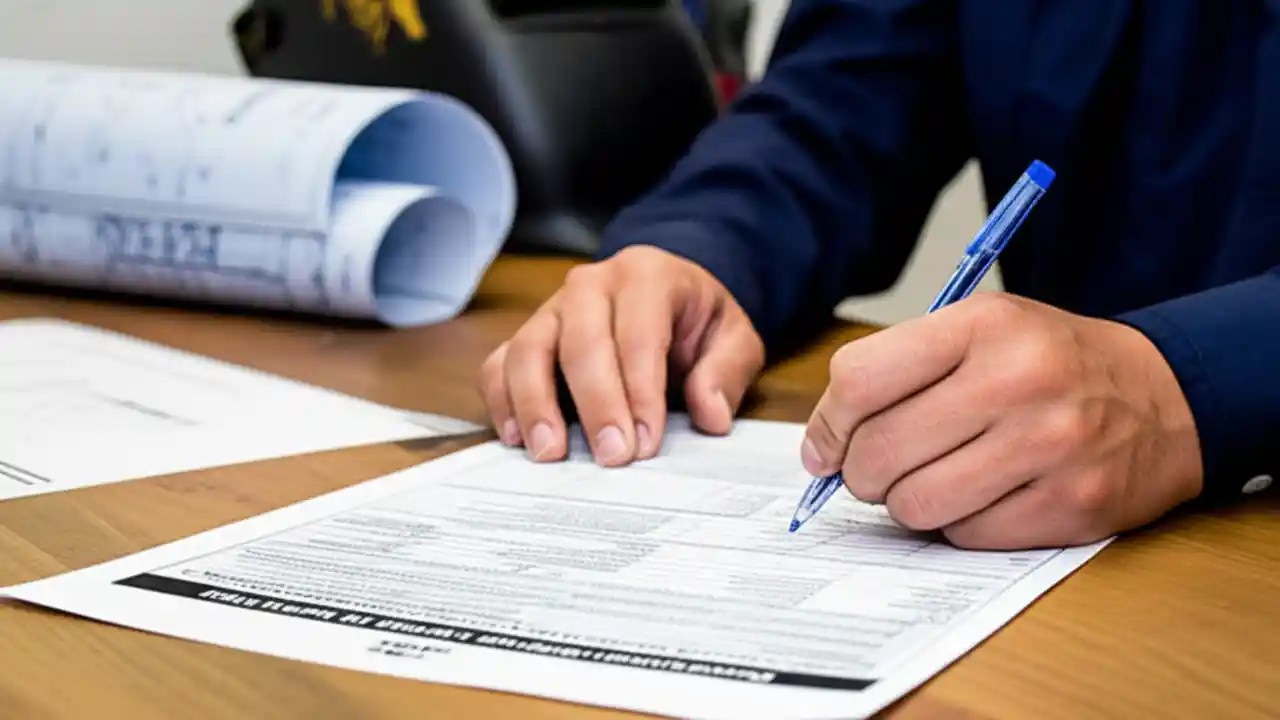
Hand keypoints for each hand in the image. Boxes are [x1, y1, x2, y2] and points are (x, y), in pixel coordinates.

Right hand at [479, 246, 764, 465]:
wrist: (669, 297)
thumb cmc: (698, 321)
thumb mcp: (735, 338)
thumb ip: (726, 373)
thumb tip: (712, 415)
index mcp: (646, 276)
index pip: (638, 334)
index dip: (640, 391)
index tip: (645, 444)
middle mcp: (590, 285)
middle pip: (580, 341)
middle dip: (595, 403)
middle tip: (610, 457)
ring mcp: (551, 310)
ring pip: (528, 349)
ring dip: (534, 404)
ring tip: (550, 453)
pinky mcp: (528, 337)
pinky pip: (499, 364)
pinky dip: (502, 401)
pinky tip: (517, 439)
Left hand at [801, 293, 1203, 549]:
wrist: (1164, 398)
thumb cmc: (1047, 364)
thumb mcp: (980, 330)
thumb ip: (898, 371)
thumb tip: (822, 447)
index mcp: (984, 325)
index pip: (860, 379)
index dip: (828, 423)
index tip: (826, 447)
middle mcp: (1018, 380)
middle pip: (879, 451)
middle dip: (861, 473)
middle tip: (877, 471)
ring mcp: (1050, 446)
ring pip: (915, 503)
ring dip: (907, 502)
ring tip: (932, 480)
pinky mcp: (1072, 506)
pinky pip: (965, 535)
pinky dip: (958, 524)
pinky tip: (982, 496)